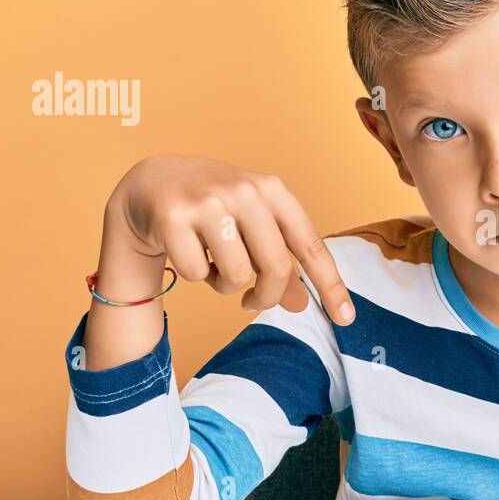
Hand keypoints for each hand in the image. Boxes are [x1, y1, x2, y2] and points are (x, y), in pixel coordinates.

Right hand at [106, 153, 354, 321]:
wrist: (152, 180)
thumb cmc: (214, 207)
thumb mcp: (253, 225)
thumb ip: (279, 260)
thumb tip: (301, 304)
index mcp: (273, 190)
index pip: (310, 244)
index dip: (330, 284)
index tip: (346, 319)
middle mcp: (244, 191)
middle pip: (275, 267)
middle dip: (266, 296)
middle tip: (250, 302)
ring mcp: (208, 202)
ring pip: (236, 275)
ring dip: (224, 284)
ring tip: (212, 262)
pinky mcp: (173, 218)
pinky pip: (196, 274)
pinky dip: (195, 275)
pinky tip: (187, 252)